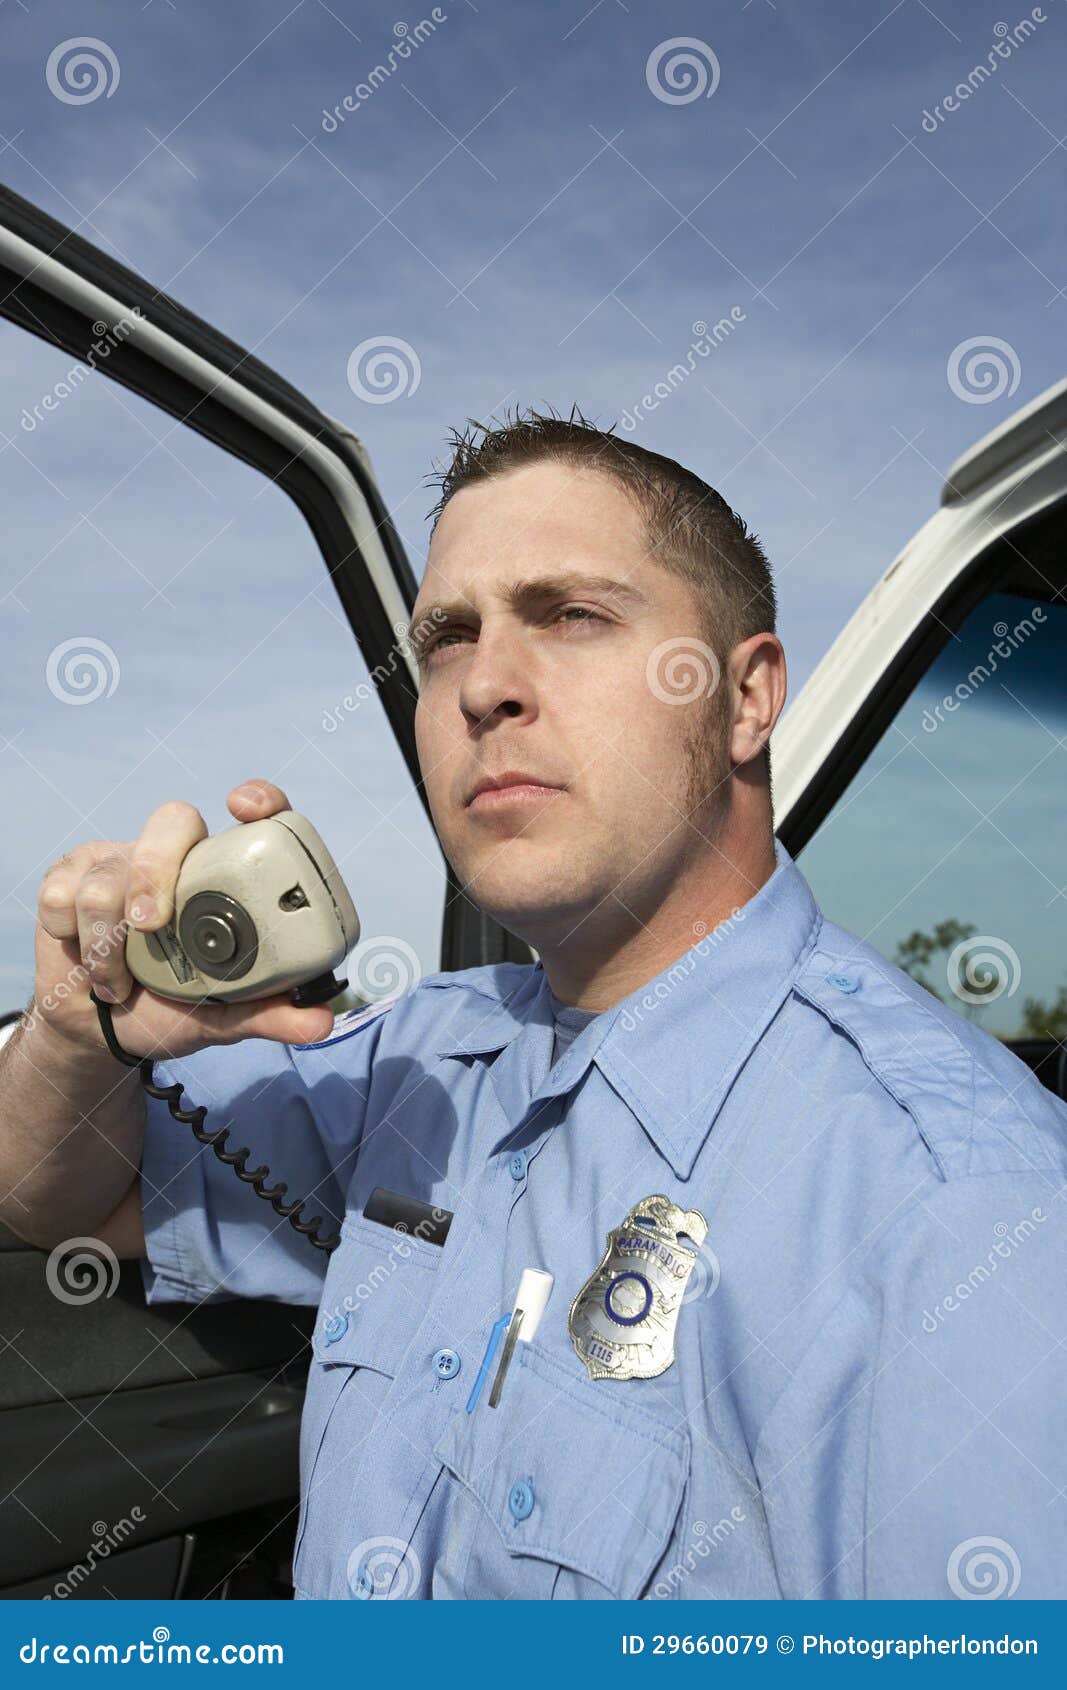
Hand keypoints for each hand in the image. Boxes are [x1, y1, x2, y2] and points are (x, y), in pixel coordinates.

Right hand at [29, 780, 334, 1059]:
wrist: (103, 1032)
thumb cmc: (172, 1011)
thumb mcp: (227, 1017)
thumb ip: (271, 1013)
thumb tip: (321, 1022)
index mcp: (226, 876)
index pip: (254, 815)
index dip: (258, 799)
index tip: (244, 807)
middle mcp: (178, 857)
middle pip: (172, 821)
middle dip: (154, 869)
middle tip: (150, 924)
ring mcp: (122, 861)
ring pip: (109, 874)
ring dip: (108, 943)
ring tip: (121, 983)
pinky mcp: (71, 875)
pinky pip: (65, 892)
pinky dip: (77, 942)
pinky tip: (94, 966)